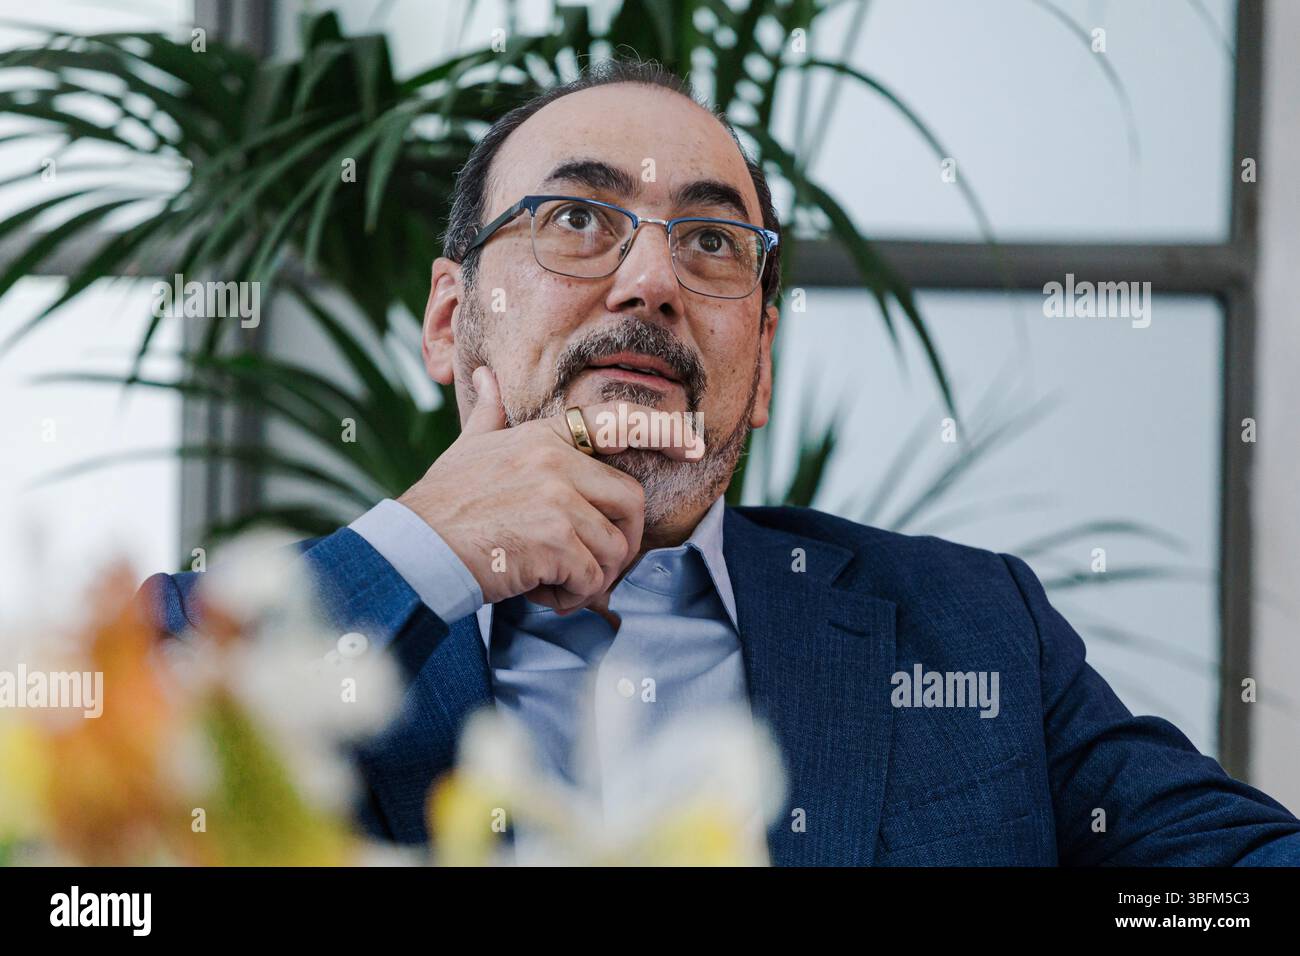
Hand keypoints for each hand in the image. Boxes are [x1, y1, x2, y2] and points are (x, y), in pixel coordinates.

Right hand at [397, 366, 702, 613]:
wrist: (415, 549)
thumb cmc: (442, 504)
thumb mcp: (468, 449)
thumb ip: (488, 416)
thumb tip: (485, 377)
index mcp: (544, 438)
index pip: (616, 423)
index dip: (661, 430)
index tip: (691, 444)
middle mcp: (557, 461)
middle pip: (631, 502)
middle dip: (623, 542)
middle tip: (593, 567)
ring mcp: (558, 498)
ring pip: (615, 548)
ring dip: (592, 578)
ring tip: (553, 582)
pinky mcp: (555, 539)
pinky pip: (594, 576)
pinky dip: (573, 596)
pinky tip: (540, 593)